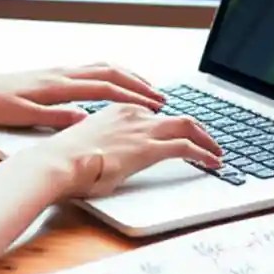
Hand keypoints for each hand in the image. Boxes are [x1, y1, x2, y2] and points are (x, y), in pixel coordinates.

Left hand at [0, 63, 163, 128]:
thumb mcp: (22, 116)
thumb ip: (55, 117)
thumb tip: (86, 118)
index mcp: (58, 85)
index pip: (105, 88)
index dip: (133, 97)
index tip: (154, 107)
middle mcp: (63, 73)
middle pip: (112, 72)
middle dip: (139, 84)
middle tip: (162, 98)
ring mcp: (60, 70)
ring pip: (104, 67)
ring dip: (129, 76)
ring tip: (148, 89)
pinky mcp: (55, 72)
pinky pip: (92, 68)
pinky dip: (113, 73)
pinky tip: (117, 82)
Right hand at [19, 103, 223, 198]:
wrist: (56, 163)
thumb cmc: (64, 161)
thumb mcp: (87, 147)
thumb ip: (103, 147)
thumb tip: (104, 157)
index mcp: (118, 110)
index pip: (155, 114)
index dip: (172, 125)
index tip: (180, 135)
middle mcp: (133, 114)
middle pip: (177, 116)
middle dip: (198, 129)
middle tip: (210, 142)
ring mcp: (142, 129)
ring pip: (188, 127)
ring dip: (207, 140)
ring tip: (217, 153)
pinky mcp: (148, 147)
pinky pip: (187, 148)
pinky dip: (204, 153)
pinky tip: (213, 163)